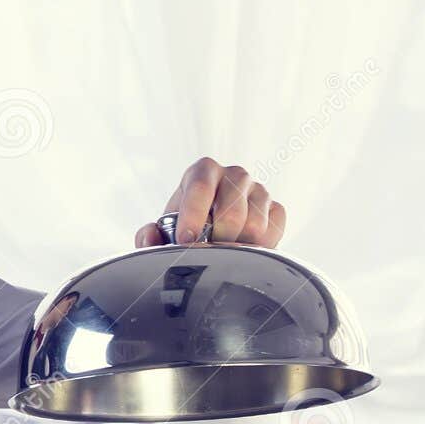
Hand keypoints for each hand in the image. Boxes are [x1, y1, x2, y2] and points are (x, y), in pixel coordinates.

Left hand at [133, 157, 286, 247]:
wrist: (215, 234)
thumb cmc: (186, 228)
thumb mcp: (163, 231)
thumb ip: (148, 236)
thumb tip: (149, 236)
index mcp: (203, 171)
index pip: (201, 186)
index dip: (193, 216)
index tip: (186, 240)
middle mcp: (234, 175)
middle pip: (231, 214)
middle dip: (216, 241)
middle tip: (206, 253)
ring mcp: (259, 190)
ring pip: (254, 227)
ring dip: (236, 247)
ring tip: (223, 251)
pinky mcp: (276, 209)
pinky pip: (272, 232)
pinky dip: (257, 248)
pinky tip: (243, 248)